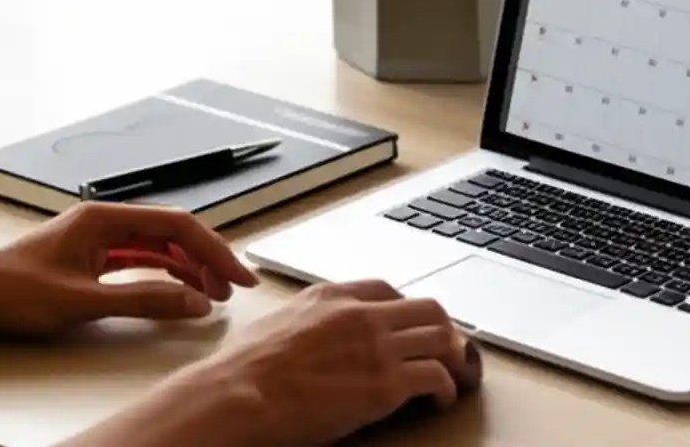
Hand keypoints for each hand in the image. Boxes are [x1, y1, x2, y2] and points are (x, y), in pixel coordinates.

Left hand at [0, 202, 258, 334]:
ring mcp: (96, 241)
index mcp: (103, 219)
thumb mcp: (81, 301)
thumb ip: (143, 300)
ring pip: (158, 248)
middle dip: (207, 258)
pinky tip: (178, 292)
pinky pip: (139, 262)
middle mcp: (104, 223)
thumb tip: (194, 302)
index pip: (176, 226)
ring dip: (188, 269)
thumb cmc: (6, 291)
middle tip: (234, 287)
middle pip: (172, 233)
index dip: (213, 250)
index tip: (236, 275)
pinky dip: (163, 276)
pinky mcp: (89, 260)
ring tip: (212, 294)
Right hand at [68, 280, 482, 446]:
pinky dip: (447, 388)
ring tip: (455, 374)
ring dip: (454, 357)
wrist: (234, 396)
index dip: (406, 310)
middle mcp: (360, 313)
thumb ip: (308, 322)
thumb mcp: (278, 324)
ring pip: (443, 337)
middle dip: (443, 329)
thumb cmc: (242, 371)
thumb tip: (314, 336)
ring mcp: (377, 346)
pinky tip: (442, 399)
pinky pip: (436, 377)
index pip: (387, 289)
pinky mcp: (385, 383)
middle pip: (427, 308)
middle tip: (448, 349)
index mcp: (331, 296)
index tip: (411, 326)